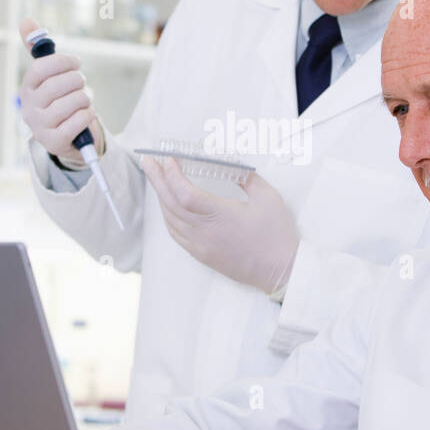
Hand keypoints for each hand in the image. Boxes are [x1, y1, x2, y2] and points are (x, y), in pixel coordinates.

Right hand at [17, 17, 106, 167]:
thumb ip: (38, 48)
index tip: (76, 62)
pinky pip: (79, 121)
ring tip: (84, 99)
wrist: (66, 137)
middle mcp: (29, 108)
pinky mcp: (55, 142)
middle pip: (58, 85)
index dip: (62, 62)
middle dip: (77, 81)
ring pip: (72, 103)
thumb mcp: (49, 75)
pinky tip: (87, 113)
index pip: (40, 68)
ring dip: (85, 98)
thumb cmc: (58, 99)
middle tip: (81, 83)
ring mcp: (40, 127)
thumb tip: (26, 20)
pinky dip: (88, 114)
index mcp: (26, 88)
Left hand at [139, 156, 297, 295]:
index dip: (172, 174)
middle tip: (148, 162)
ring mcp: (201, 246)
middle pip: (171, 203)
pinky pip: (176, 234)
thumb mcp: (268, 197)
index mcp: (221, 215)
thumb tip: (230, 165)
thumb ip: (246, 178)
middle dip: (157, 180)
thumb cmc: (277, 235)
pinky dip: (168, 216)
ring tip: (157, 179)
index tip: (168, 159)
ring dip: (161, 197)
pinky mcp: (202, 255)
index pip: (185, 193)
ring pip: (170, 219)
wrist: (281, 270)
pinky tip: (168, 206)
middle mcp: (206, 232)